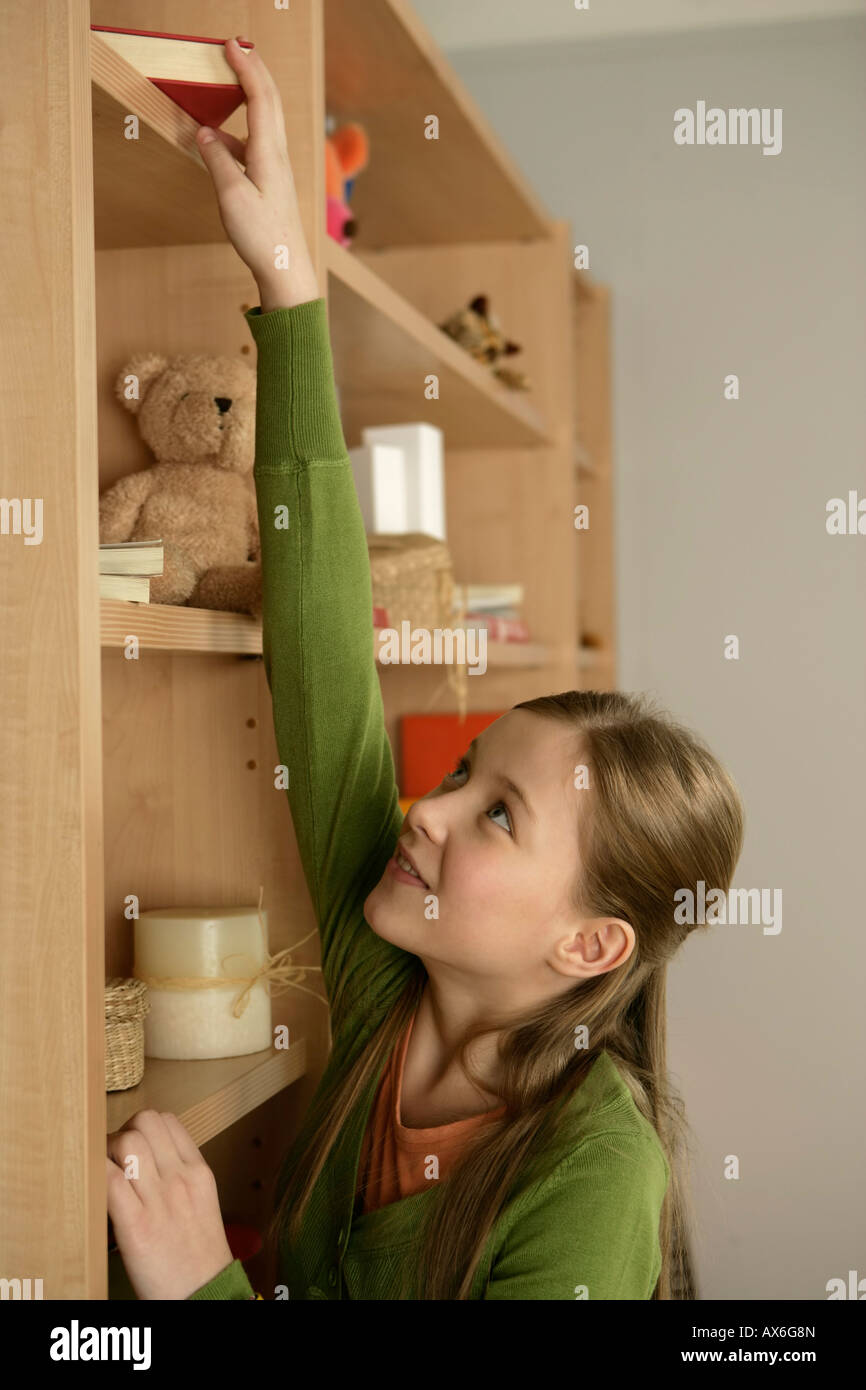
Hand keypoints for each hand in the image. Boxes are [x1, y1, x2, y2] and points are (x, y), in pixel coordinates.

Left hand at [106, 1110, 234, 1299]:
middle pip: (145, 1122)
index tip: (131, 1144)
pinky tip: (96, 1191)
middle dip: (122, 1132)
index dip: (142, 1126)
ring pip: (127, 1142)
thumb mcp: (202, 1202)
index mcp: (199, 1172)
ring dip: (107, 1152)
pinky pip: (110, 1181)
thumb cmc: (198, 1253)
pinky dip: (97, 1177)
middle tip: (113, 1158)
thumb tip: (145, 1156)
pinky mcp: (137, 1227)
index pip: (167, 1120)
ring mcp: (160, 1200)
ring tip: (104, 1173)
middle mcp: (181, 1179)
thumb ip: (180, 1174)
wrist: (204, 1293)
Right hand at [195, 36, 319, 308]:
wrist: (286, 269)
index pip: (259, 98)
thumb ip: (218, 161)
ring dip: (250, 95)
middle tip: (238, 47)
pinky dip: (239, 130)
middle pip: (270, 101)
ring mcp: (277, 169)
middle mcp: (278, 156)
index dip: (246, 68)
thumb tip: (205, 134)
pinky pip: (257, 144)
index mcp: (268, 154)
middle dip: (255, 70)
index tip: (231, 44)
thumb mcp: (232, 197)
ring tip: (233, 80)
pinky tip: (220, 140)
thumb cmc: (262, 238)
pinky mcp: (273, 182)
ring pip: (266, 121)